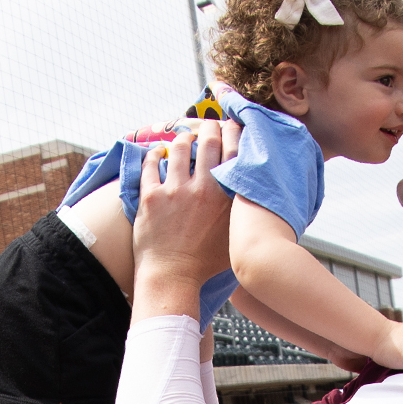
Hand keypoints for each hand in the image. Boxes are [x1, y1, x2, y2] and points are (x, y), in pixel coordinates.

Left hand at [133, 118, 240, 295]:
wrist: (173, 277)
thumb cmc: (205, 264)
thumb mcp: (234, 237)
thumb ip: (242, 215)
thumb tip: (252, 201)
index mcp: (225, 198)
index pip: (233, 152)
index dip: (233, 132)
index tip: (231, 126)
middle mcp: (202, 189)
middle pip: (208, 142)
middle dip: (209, 128)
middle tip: (208, 125)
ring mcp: (174, 191)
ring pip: (179, 148)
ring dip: (183, 138)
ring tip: (185, 137)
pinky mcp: (151, 197)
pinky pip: (150, 165)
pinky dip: (155, 154)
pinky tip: (157, 151)